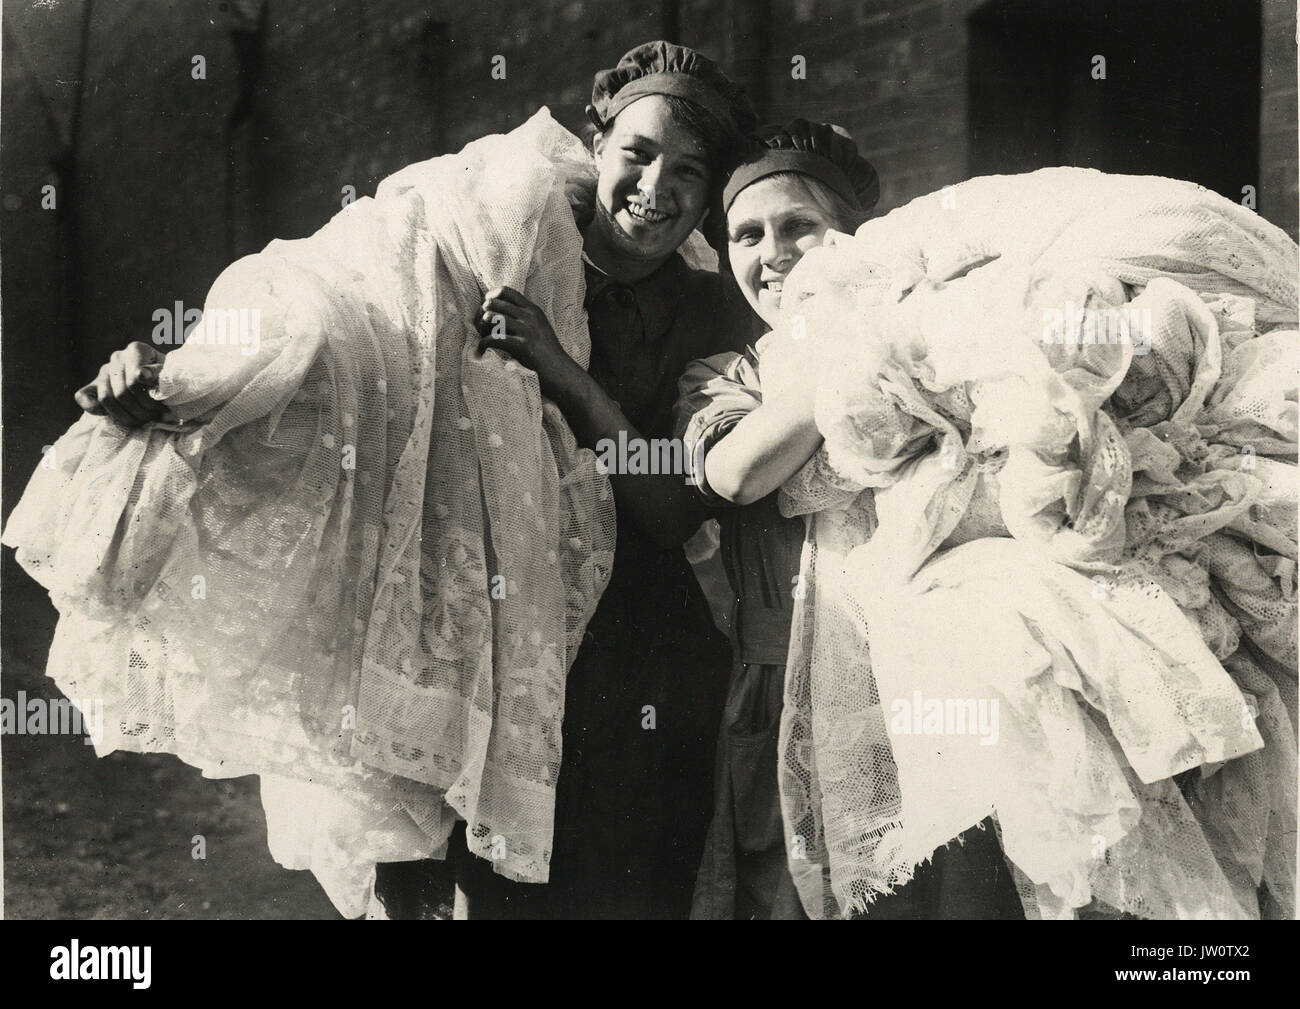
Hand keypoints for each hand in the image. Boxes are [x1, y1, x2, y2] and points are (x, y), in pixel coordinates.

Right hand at [74, 342, 171, 426]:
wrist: (161, 382)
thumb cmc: (168, 379)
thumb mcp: (170, 376)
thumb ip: (158, 374)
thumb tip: (141, 375)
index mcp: (137, 350)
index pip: (134, 382)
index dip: (148, 399)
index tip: (163, 408)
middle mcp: (118, 357)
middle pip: (121, 393)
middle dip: (142, 411)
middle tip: (158, 418)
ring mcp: (104, 370)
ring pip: (106, 399)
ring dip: (127, 416)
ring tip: (147, 421)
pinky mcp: (93, 384)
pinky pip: (84, 397)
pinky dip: (98, 411)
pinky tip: (118, 417)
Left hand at [474, 286, 583, 401]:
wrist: (559, 372)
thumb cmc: (546, 352)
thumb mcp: (539, 326)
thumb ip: (524, 316)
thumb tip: (498, 310)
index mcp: (532, 309)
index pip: (505, 290)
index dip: (491, 297)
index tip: (487, 309)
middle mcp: (529, 316)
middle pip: (494, 303)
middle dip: (482, 313)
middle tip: (481, 326)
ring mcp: (526, 330)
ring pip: (492, 317)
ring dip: (482, 327)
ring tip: (483, 337)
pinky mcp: (522, 346)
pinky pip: (494, 338)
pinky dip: (484, 344)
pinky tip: (484, 349)